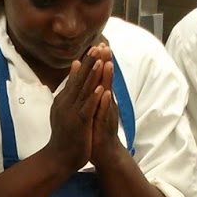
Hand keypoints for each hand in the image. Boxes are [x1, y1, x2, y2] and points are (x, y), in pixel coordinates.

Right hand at [43, 56, 106, 171]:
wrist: (59, 157)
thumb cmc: (65, 134)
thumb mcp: (65, 107)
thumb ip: (70, 87)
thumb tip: (75, 66)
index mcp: (65, 99)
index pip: (77, 77)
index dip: (86, 62)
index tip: (95, 47)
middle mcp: (66, 103)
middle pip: (80, 80)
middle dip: (89, 63)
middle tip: (97, 47)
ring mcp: (71, 113)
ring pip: (83, 91)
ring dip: (92, 76)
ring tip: (100, 61)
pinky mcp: (78, 123)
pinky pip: (87, 109)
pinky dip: (93, 98)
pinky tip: (100, 89)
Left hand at [85, 42, 128, 170]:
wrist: (103, 152)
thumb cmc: (95, 129)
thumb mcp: (92, 108)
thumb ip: (91, 93)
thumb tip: (89, 79)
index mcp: (101, 98)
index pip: (101, 76)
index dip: (100, 60)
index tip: (99, 43)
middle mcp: (106, 103)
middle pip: (106, 80)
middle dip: (106, 63)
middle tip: (106, 46)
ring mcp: (107, 113)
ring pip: (107, 93)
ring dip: (108, 79)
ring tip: (108, 63)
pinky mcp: (104, 125)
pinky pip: (104, 113)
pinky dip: (104, 103)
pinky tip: (104, 93)